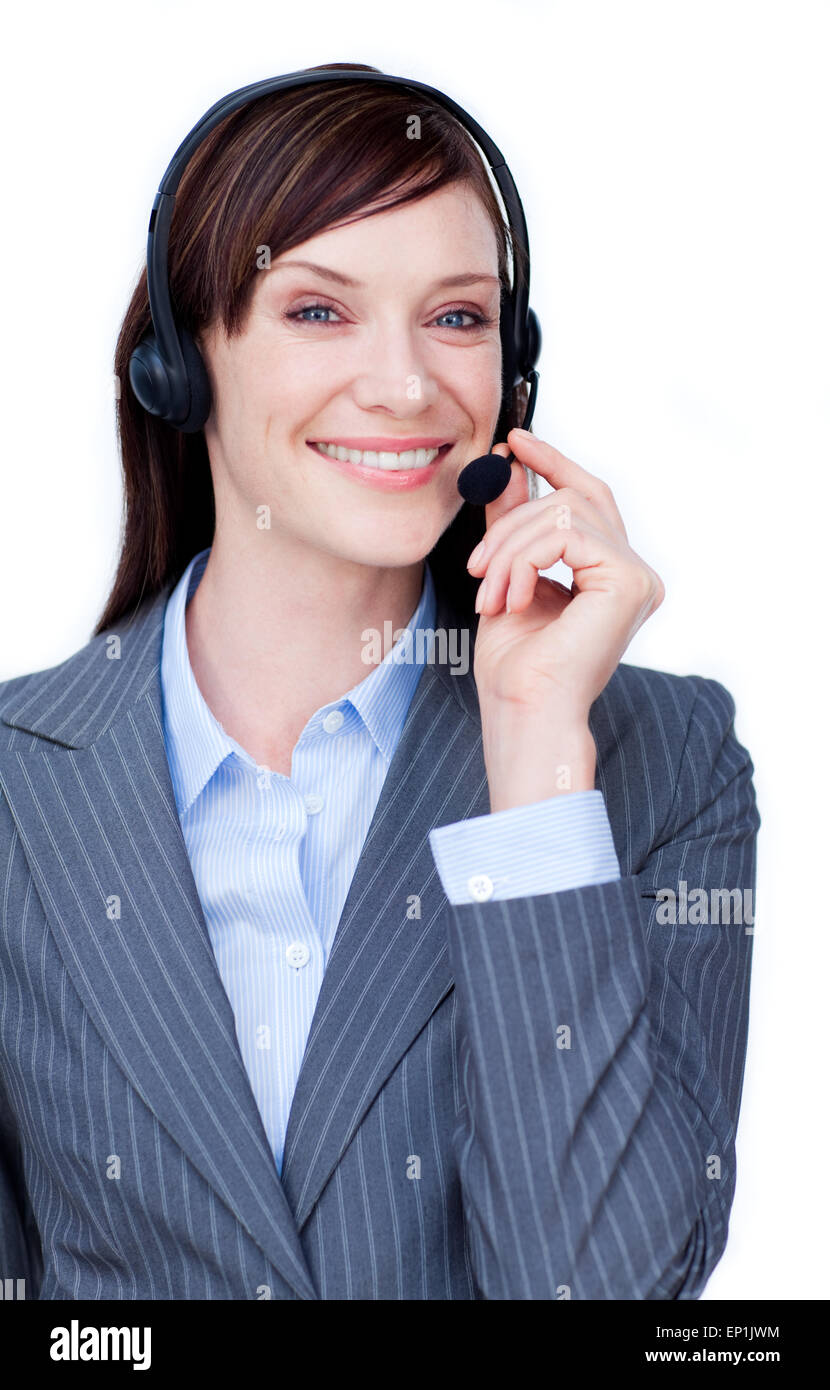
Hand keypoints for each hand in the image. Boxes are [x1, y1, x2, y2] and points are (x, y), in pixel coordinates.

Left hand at [467, 428, 664, 724]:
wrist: (525, 711)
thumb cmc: (516, 666)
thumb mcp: (506, 577)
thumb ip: (514, 523)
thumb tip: (508, 466)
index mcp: (611, 575)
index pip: (589, 498)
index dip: (553, 463)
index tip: (512, 443)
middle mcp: (634, 573)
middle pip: (576, 498)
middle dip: (514, 518)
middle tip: (476, 563)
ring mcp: (637, 576)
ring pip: (565, 512)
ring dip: (510, 548)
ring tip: (488, 592)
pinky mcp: (629, 581)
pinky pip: (566, 534)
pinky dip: (525, 560)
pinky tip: (511, 599)